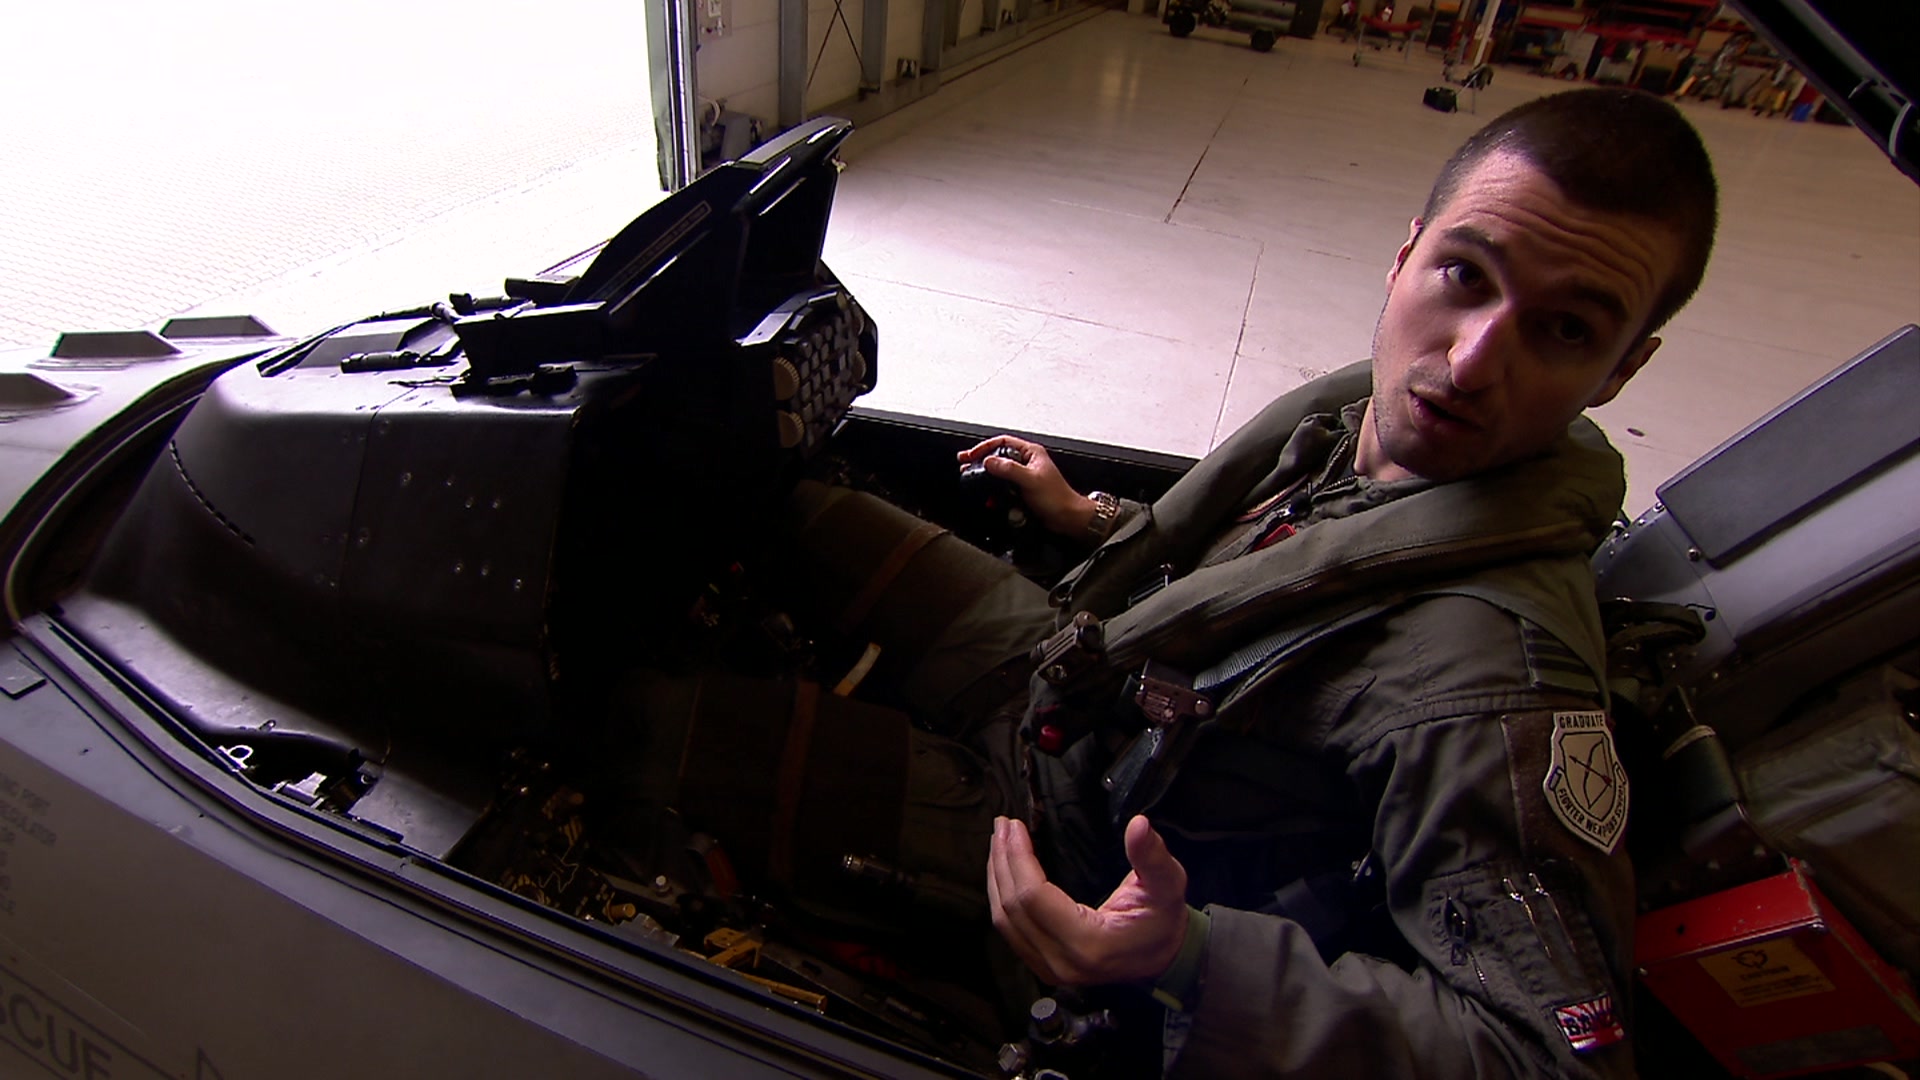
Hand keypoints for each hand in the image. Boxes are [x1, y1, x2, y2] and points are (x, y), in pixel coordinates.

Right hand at [956, 435, 1095, 537]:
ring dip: (986, 478)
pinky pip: (1003, 489)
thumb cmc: (1058, 498)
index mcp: (1031, 453)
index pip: (1002, 442)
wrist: (1067, 518)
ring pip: (999, 473)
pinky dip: (994, 493)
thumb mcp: (1030, 480)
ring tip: (972, 480)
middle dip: (980, 461)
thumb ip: (1009, 469)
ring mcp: (1024, 477)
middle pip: (998, 457)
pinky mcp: (1022, 491)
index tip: (972, 454)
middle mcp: (1027, 462)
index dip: (985, 447)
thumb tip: (989, 461)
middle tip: (965, 464)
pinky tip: (990, 499)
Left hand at [987, 814, 1189, 986]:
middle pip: (1012, 908)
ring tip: (999, 842)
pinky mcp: (1044, 966)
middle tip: (1003, 826)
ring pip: (1004, 922)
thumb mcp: (1167, 884)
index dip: (1018, 858)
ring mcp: (1050, 969)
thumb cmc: (1164, 920)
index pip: (1033, 897)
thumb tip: (1139, 825)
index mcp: (1088, 943)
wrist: (1166, 957)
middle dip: (1002, 861)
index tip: (1015, 826)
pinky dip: (1002, 897)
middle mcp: (1062, 961)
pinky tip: (1004, 871)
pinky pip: (1011, 931)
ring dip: (997, 877)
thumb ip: (1152, 855)